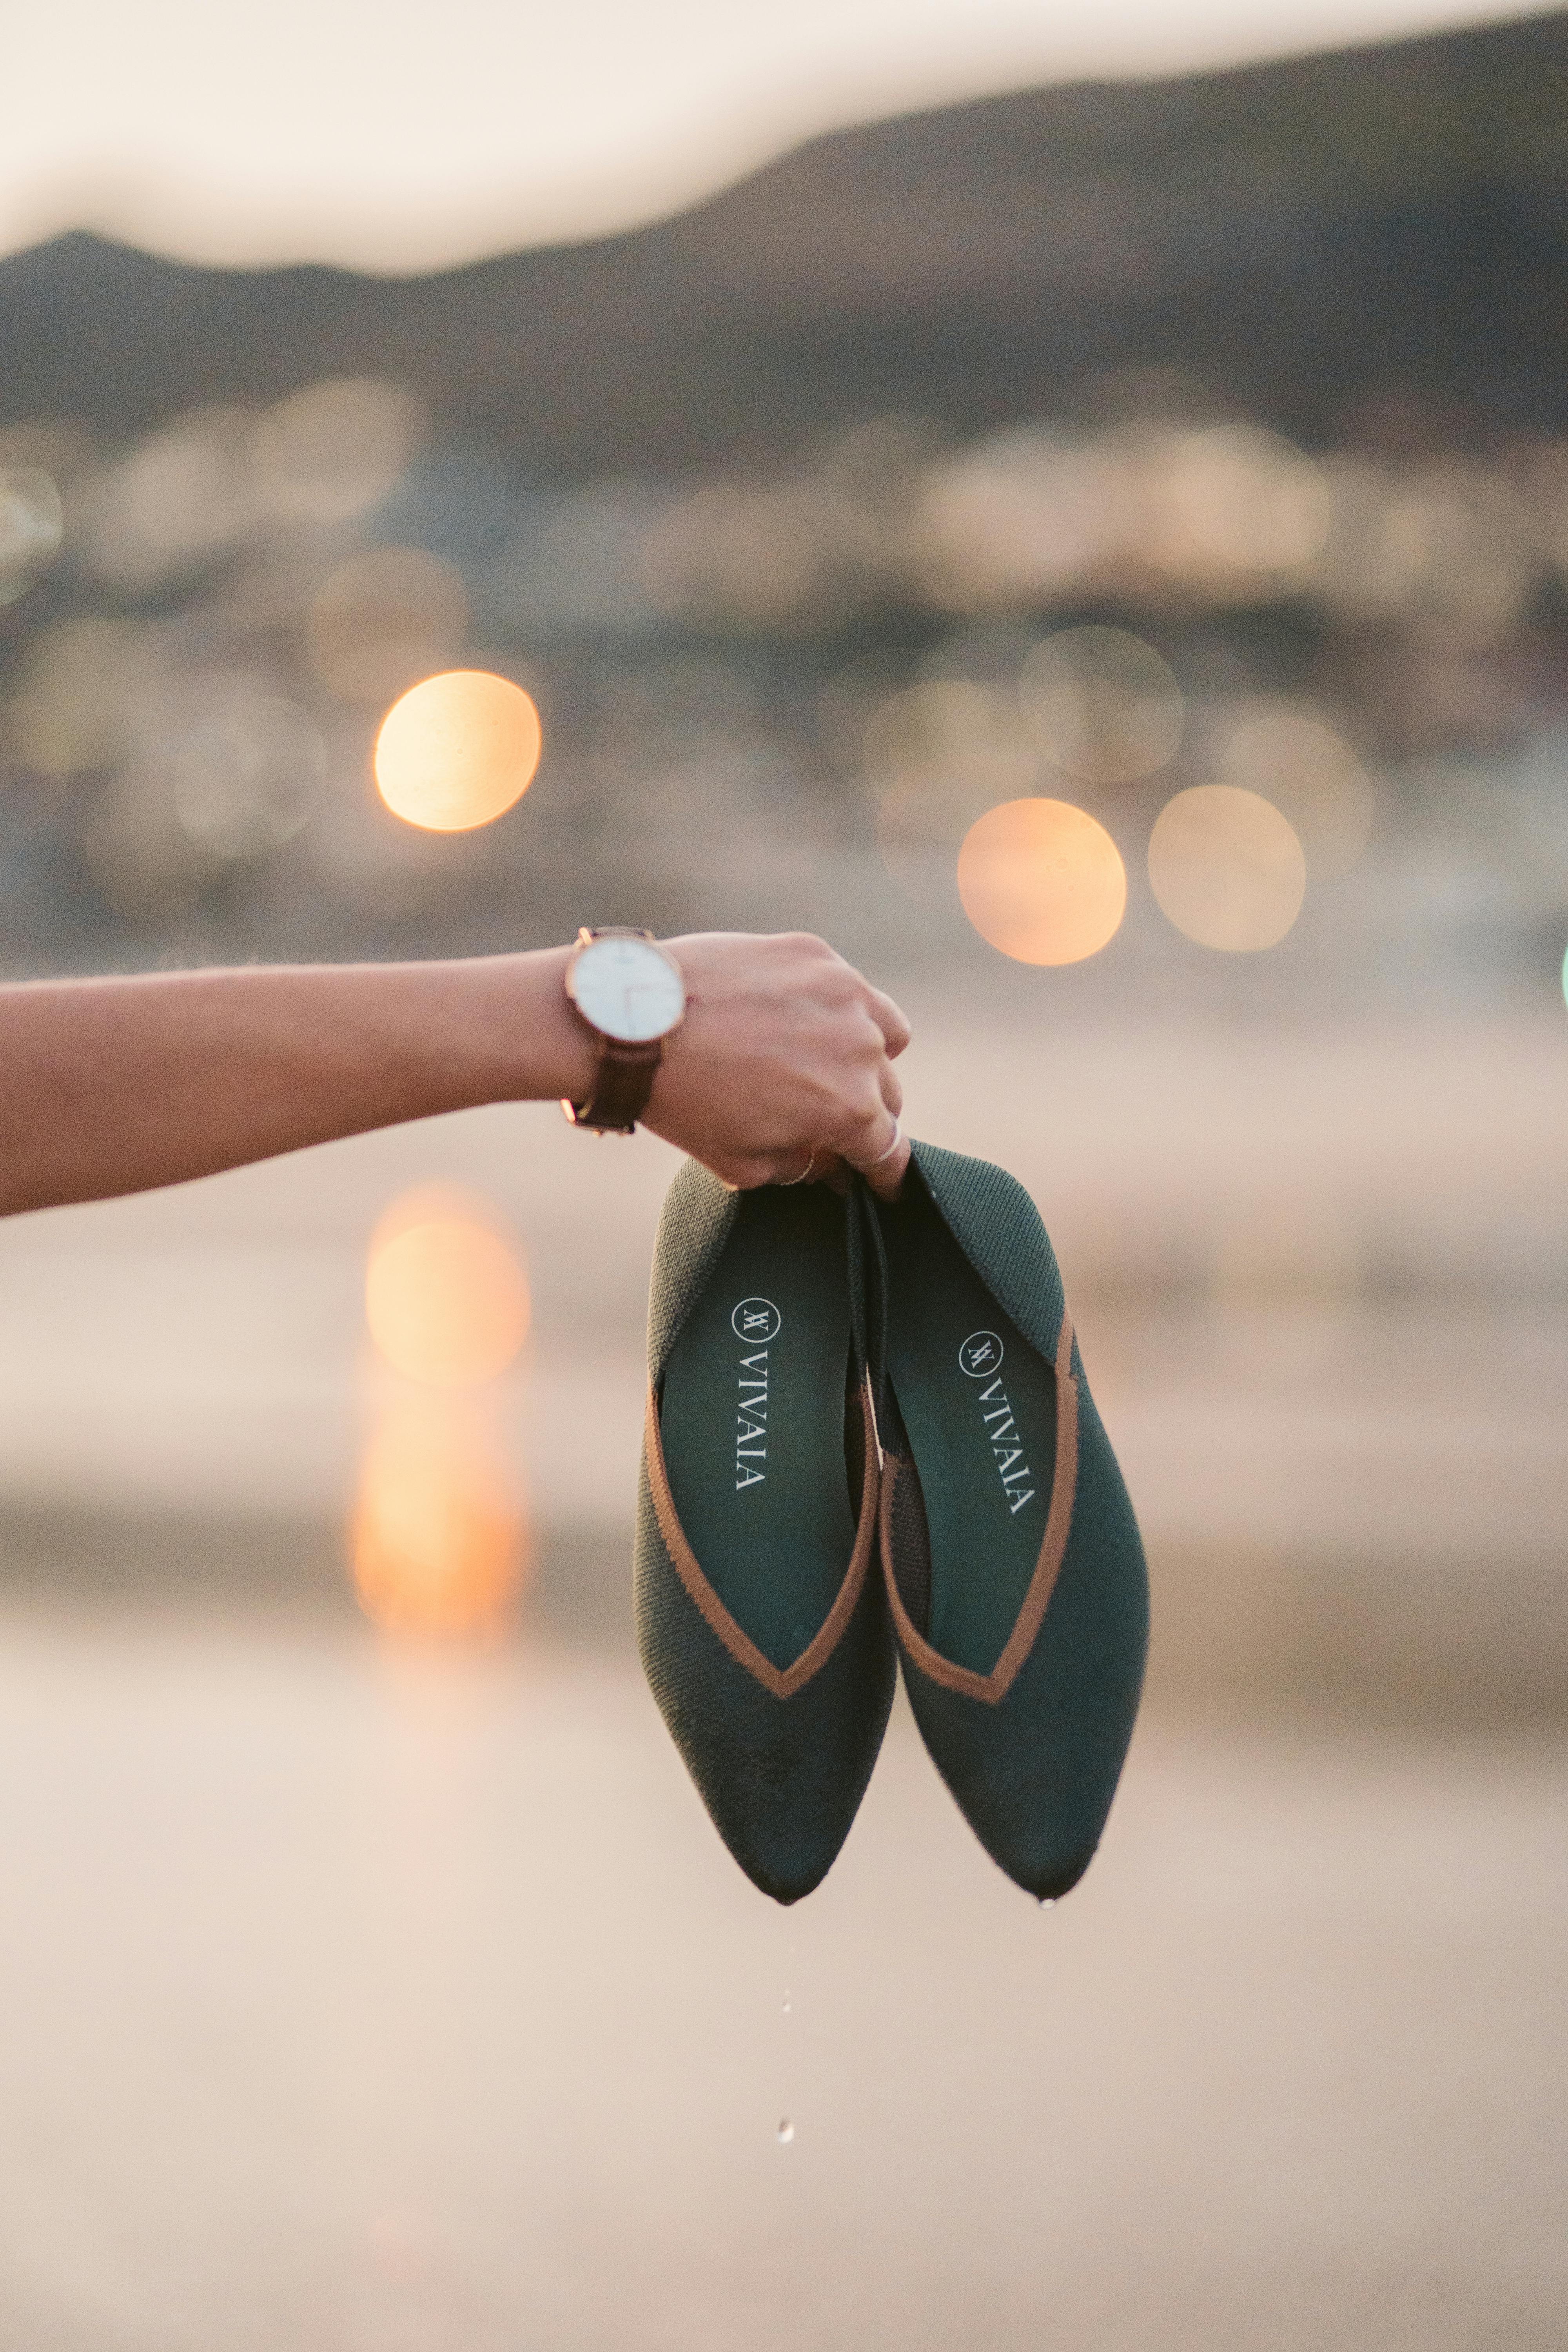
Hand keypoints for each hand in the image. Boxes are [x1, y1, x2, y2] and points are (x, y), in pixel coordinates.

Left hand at [644, 931, 909, 1197]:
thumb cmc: (685, 1101)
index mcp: (850, 1110)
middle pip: (890, 1094)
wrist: (635, 1022)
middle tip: (830, 1118)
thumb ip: (803, 1168)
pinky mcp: (815, 954)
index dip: (885, 1174)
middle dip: (867, 1114)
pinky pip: (847, 987)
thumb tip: (831, 1165)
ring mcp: (843, 993)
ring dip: (869, 1053)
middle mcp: (861, 1049)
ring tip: (829, 1060)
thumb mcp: (745, 1165)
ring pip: (887, 1031)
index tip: (881, 1181)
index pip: (891, 1150)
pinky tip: (792, 1016)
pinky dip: (832, 1007)